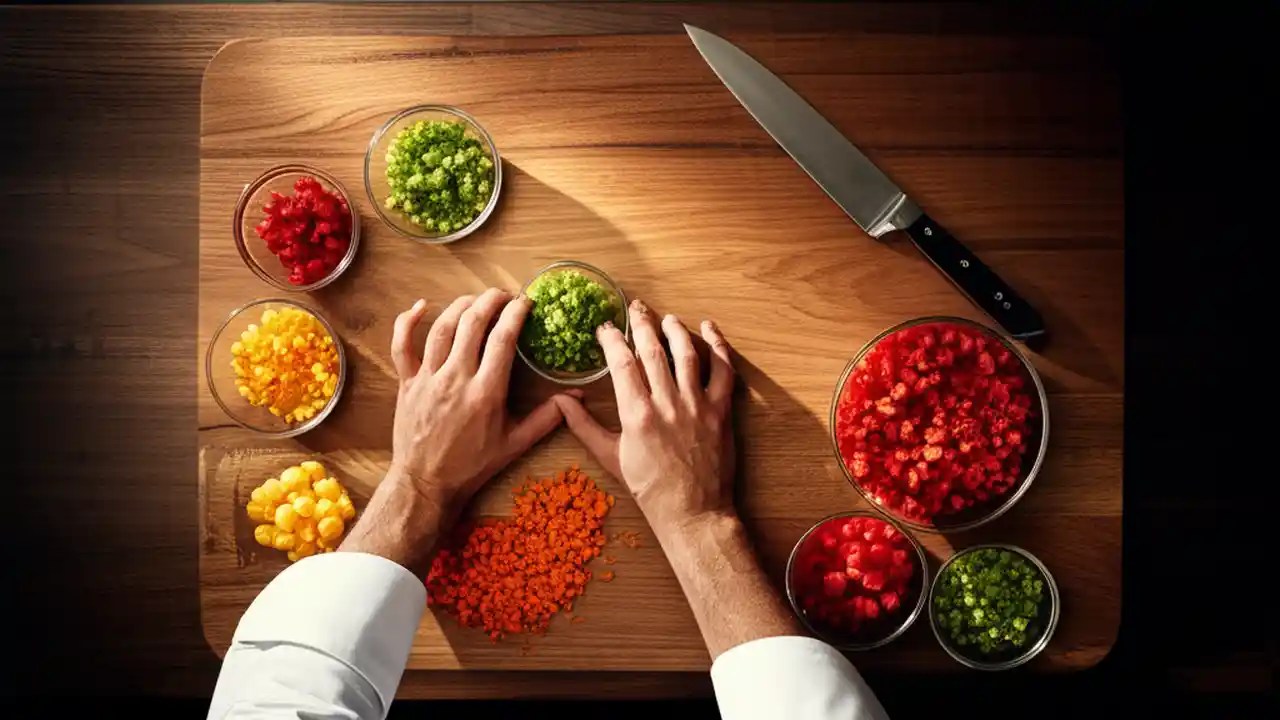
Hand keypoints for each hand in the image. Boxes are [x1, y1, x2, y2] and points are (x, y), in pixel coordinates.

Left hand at [342, 289, 568, 572]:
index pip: (503, 339)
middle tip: (504, 295)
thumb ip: (546, 418)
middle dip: (491, 301)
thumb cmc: (472, 465)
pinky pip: (403, 345)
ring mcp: (428, 378)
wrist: (426, 482)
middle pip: (472, 324)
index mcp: (486, 392)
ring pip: (442, 328)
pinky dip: (408, 321)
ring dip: (461, 306)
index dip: (515, 313)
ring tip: (477, 299)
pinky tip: (421, 306)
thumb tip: (576, 397)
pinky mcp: (407, 383)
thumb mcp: (514, 444)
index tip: (525, 302)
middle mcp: (456, 379)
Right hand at [555, 300, 799, 656]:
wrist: (693, 512)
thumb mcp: (611, 458)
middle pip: (653, 350)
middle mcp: (667, 403)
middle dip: (642, 323)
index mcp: (637, 413)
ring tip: (667, 317)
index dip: (612, 340)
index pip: (622, 362)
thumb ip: (584, 427)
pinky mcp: (721, 411)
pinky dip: (718, 346)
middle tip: (635, 307)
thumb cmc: (650, 489)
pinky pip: (723, 370)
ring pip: (687, 353)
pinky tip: (709, 330)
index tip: (606, 328)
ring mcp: (697, 405)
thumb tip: (560, 402)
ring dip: (676, 329)